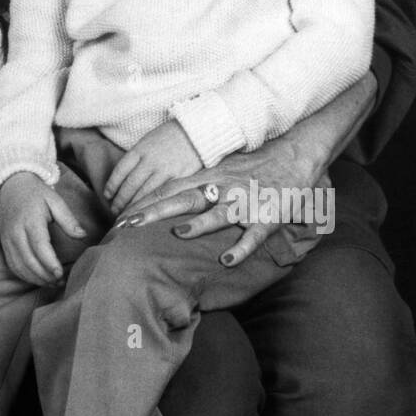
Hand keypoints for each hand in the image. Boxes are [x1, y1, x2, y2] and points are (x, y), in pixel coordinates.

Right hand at [0, 172, 85, 285]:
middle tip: (61, 282)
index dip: (49, 263)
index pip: (39, 246)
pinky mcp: (4, 245)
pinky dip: (25, 275)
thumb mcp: (54, 200)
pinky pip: (13, 265)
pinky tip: (38, 279)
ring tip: (52, 283)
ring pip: (20, 266)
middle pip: (29, 260)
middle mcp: (16, 232)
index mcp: (30, 221)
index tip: (61, 274)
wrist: (10, 186)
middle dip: (45, 275)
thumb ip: (68, 219)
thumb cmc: (36, 194)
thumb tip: (83, 235)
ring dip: (36, 279)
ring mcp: (8, 240)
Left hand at [104, 121, 202, 214]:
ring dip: (134, 207)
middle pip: (130, 185)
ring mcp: (166, 170)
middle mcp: (151, 160)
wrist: (197, 132)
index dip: (112, 186)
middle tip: (115, 212)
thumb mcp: (148, 142)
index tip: (107, 196)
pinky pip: (163, 195)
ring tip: (128, 218)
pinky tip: (147, 214)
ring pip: (145, 193)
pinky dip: (153, 206)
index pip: (120, 171)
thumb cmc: (169, 138)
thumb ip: (137, 160)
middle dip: (120, 201)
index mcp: (141, 149)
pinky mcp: (180, 178)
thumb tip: (122, 181)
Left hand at [115, 136, 325, 267]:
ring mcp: (245, 201)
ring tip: (177, 233)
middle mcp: (223, 187)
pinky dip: (241, 247)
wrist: (295, 154)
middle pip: (184, 198)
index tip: (119, 217)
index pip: (170, 188)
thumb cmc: (252, 167)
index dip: (144, 202)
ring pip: (219, 213)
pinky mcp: (268, 216)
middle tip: (127, 227)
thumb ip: (195, 184)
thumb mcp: (219, 170)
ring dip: (199, 224)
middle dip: (155, 212)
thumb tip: (164, 200)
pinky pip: (254, 235)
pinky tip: (227, 261)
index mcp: (209, 177)